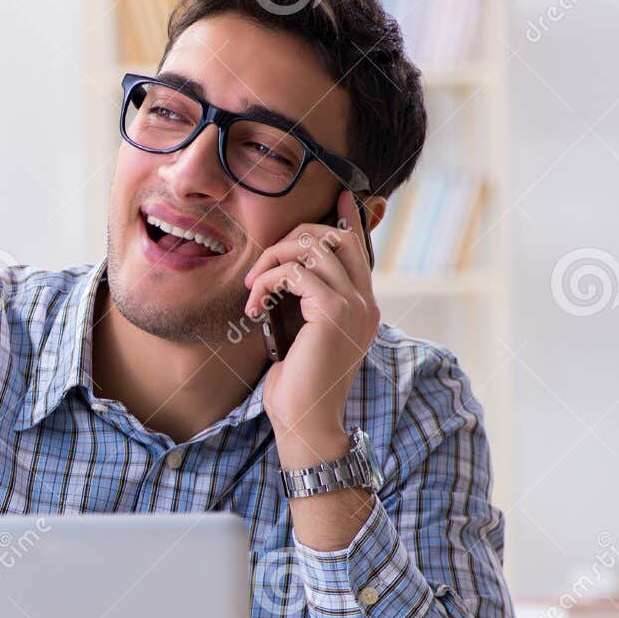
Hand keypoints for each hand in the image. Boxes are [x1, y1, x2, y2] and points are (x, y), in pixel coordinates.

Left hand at [243, 188, 379, 466]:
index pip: (358, 249)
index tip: (341, 193)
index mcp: (362, 306)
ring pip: (314, 248)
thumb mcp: (304, 338)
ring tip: (253, 289)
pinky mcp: (334, 312)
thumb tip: (289, 279)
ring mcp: (354, 305)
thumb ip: (308, 306)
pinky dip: (268, 282)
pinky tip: (254, 306)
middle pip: (336, 238)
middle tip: (261, 269)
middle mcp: (365, 301)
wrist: (306, 424)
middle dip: (292, 239)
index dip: (349, 219)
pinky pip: (296, 272)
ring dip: (273, 261)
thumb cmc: (297, 387)